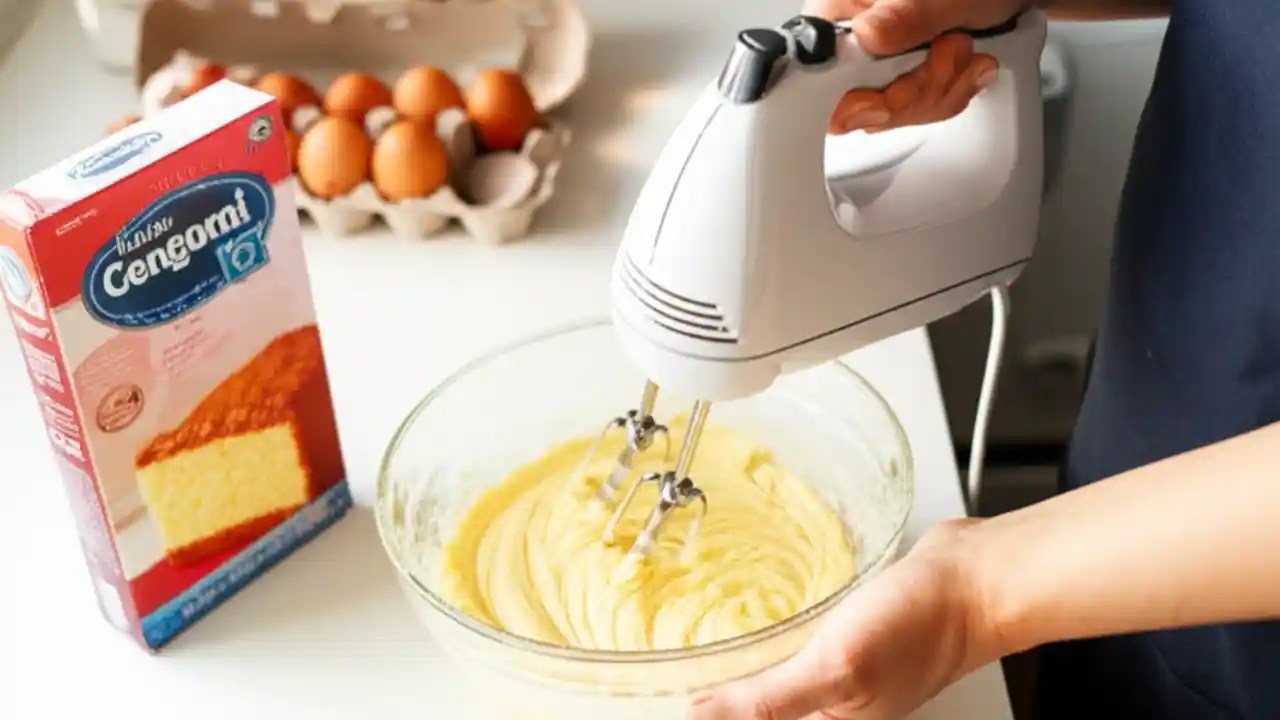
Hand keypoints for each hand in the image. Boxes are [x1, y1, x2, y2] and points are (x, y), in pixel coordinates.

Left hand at [687, 520, 1001, 719]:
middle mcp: (840, 703)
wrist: (976, 574)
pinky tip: (760, 610)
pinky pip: (802, 636)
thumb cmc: (922, 623)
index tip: (678, 695)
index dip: (722, 712)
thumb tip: (703, 715)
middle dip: (727, 689)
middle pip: (766, 706)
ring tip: (707, 646)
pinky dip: (777, 628)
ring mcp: (848, 666)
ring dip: (747, 658)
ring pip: (781, 669)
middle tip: (683, 667)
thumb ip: (770, 701)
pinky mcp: (853, 629)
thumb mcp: (836, 668)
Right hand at [803, 0, 1025, 133]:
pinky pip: (917, 115)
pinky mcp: (904, 80)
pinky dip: (951, 96)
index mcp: (842, 13)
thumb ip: (902, 16)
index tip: (893, 94)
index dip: (855, 100)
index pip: (817, 79)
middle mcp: (853, 41)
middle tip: (949, 51)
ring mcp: (878, 64)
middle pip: (858, 108)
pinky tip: (965, 67)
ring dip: (943, 91)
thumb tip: (866, 36)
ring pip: (892, 116)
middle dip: (918, 90)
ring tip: (964, 50)